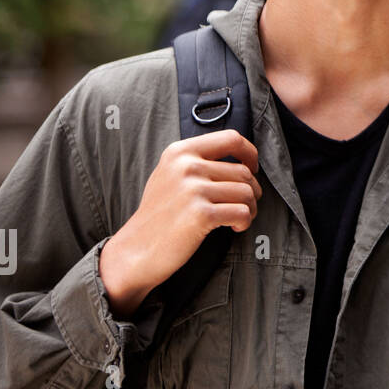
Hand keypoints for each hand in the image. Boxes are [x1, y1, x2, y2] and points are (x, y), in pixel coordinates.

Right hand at [100, 129, 261, 317]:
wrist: (136, 250)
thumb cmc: (159, 215)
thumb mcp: (170, 174)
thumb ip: (198, 161)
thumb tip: (241, 158)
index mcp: (180, 152)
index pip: (231, 139)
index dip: (250, 153)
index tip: (253, 168)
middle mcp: (186, 166)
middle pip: (243, 172)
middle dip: (251, 191)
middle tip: (244, 206)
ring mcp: (192, 189)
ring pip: (246, 192)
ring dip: (250, 209)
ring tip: (238, 219)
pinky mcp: (200, 214)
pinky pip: (242, 212)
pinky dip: (244, 222)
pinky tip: (234, 227)